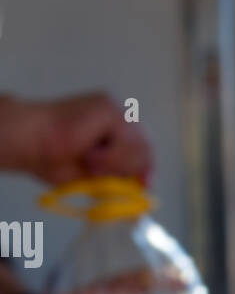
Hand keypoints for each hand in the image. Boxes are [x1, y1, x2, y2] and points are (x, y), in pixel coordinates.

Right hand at [0, 93, 152, 185]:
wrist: (30, 141)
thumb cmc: (50, 157)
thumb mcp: (93, 174)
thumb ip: (118, 175)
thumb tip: (142, 184)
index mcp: (112, 128)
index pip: (142, 147)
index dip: (146, 167)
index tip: (145, 185)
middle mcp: (117, 115)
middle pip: (145, 146)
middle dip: (132, 167)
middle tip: (112, 176)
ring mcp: (113, 109)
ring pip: (136, 147)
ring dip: (114, 163)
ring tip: (88, 161)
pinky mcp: (108, 108)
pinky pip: (124, 141)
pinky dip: (109, 156)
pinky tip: (88, 152)